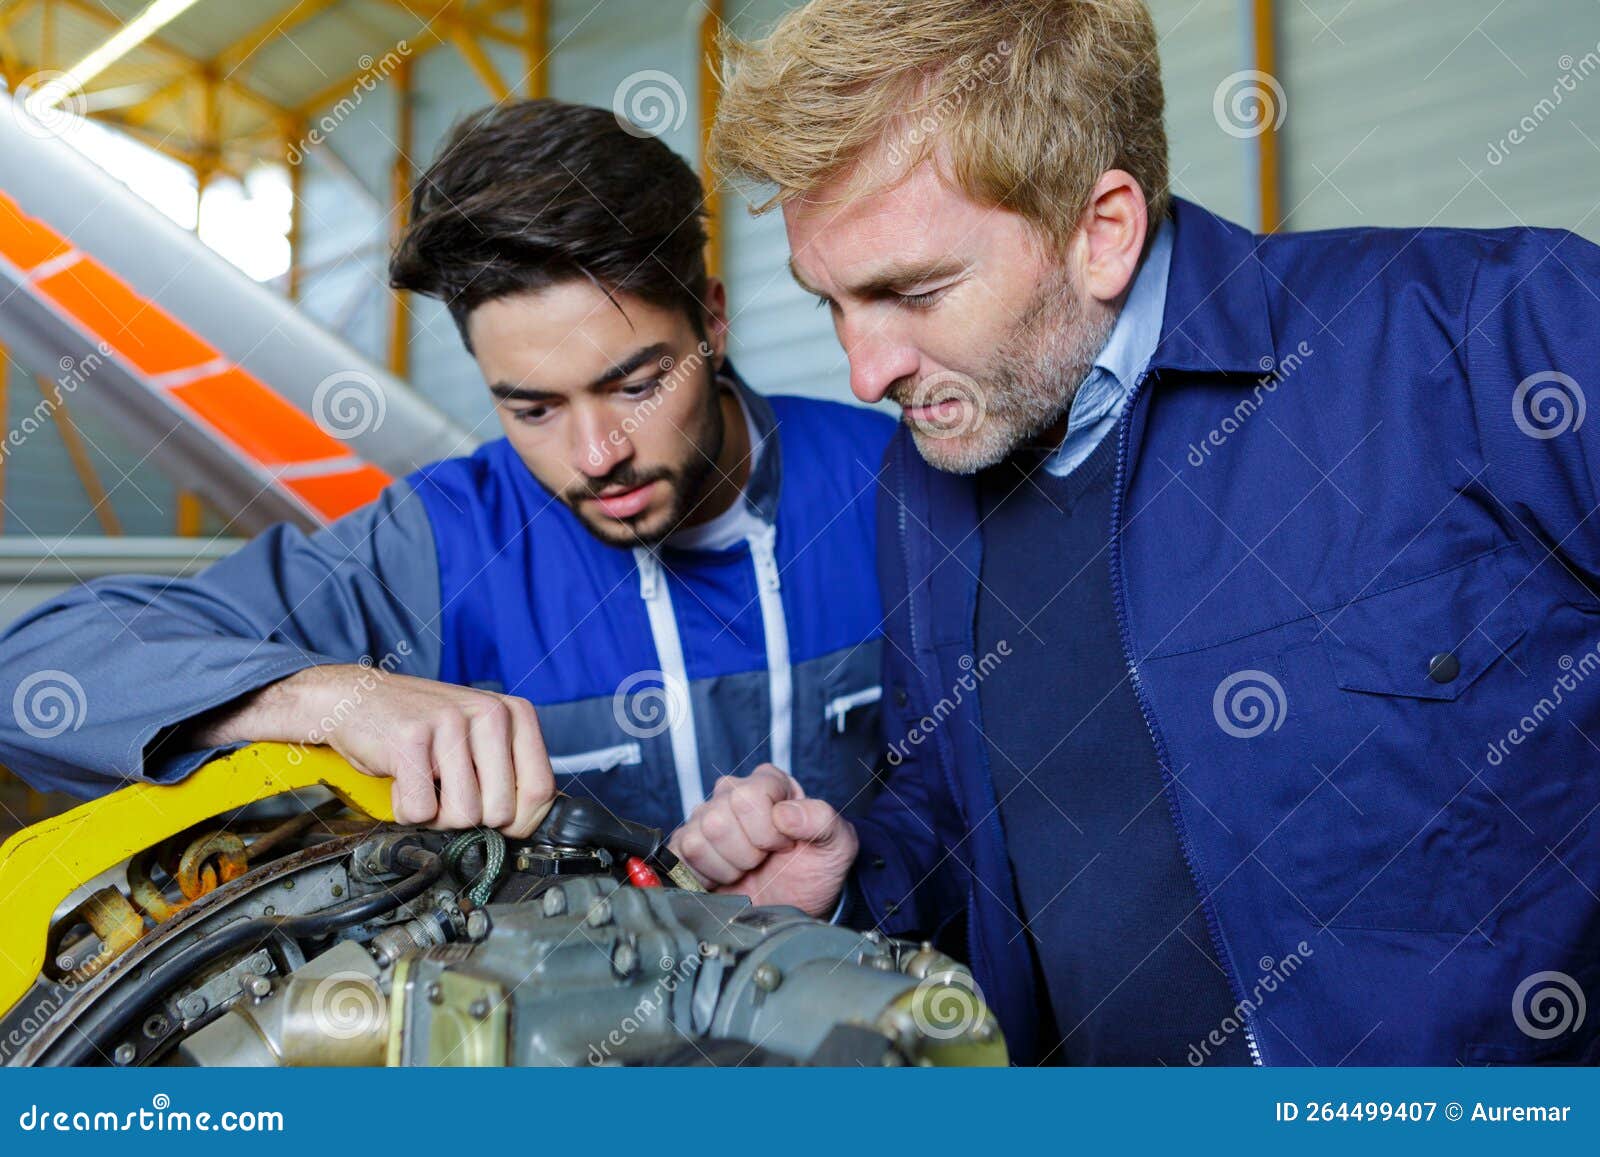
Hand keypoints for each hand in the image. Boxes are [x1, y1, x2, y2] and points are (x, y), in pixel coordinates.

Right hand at [195, 665, 555, 836]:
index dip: (519, 821)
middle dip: (469, 818)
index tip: (494, 820)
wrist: (356, 699)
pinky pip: (422, 812)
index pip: (542, 790)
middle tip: (445, 793)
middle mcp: (490, 713)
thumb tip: (533, 824)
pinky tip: (402, 781)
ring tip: (423, 784)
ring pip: (463, 816)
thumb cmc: (422, 729)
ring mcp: (451, 723)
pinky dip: (406, 810)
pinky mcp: (411, 740)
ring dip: (436, 815)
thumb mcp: (478, 740)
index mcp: (514, 714)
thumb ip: (510, 774)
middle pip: (501, 812)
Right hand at [668, 764, 856, 917]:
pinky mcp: (687, 845)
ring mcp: (706, 818)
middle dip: (747, 853)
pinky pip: (682, 855)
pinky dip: (706, 875)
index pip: (749, 797)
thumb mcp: (837, 844)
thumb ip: (821, 820)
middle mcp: (732, 793)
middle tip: (764, 860)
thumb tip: (785, 814)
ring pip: (699, 840)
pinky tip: (725, 876)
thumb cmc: (814, 870)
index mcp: (768, 782)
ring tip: (747, 868)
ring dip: (728, 867)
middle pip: (719, 820)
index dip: (769, 832)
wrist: (795, 907)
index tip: (786, 845)